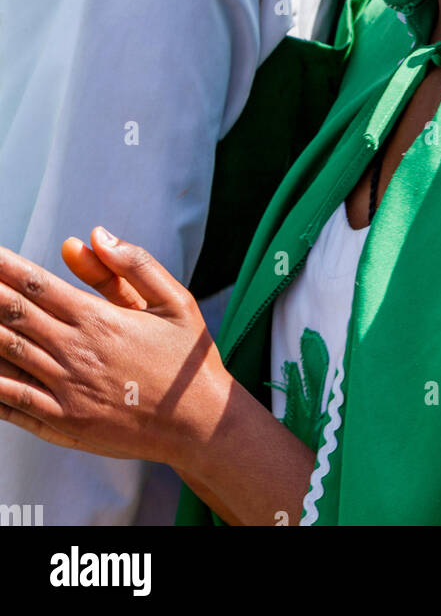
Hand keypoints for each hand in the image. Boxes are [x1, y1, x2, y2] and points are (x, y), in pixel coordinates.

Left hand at [0, 228, 232, 470]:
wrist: (200, 424)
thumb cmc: (189, 359)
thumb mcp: (175, 300)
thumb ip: (133, 265)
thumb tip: (94, 235)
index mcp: (99, 319)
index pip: (38, 284)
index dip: (4, 267)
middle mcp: (75, 352)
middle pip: (13, 315)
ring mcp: (65, 390)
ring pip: (7, 355)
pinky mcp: (63, 423)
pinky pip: (13, 401)